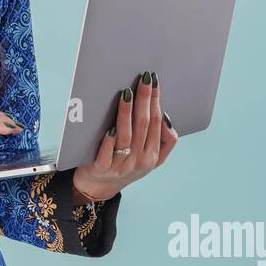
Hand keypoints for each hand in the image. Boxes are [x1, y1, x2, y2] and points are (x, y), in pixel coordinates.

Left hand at [72, 71, 177, 202]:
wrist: (99, 186)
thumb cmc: (125, 165)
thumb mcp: (151, 159)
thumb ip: (165, 142)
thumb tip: (167, 119)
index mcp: (152, 156)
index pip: (157, 123)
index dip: (156, 101)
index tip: (154, 82)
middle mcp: (139, 161)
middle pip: (143, 125)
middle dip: (145, 99)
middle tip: (144, 79)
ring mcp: (120, 165)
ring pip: (126, 136)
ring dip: (126, 113)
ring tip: (126, 93)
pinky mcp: (101, 168)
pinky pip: (106, 154)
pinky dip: (109, 141)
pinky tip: (110, 126)